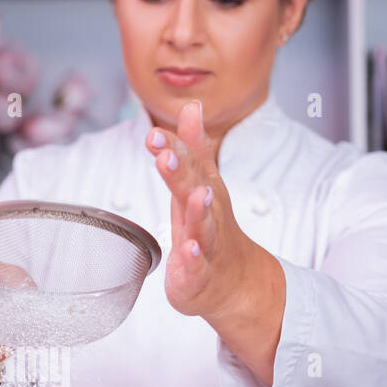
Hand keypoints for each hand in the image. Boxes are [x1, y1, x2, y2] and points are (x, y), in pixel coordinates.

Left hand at [144, 98, 285, 386]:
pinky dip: (193, 259)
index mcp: (203, 190)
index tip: (153, 133)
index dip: (172, 148)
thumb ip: (192, 147)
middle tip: (167, 154)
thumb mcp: (198, 184)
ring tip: (194, 195)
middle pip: (195, 189)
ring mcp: (205, 245)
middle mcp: (208, 214)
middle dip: (182, 172)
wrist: (233, 282)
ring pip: (203, 226)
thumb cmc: (208, 227)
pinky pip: (197, 267)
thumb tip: (192, 104)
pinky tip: (188, 250)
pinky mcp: (198, 274)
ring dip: (198, 211)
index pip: (188, 164)